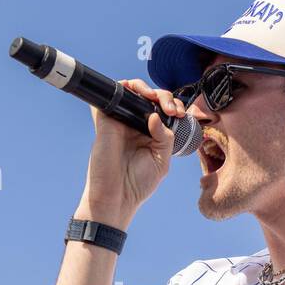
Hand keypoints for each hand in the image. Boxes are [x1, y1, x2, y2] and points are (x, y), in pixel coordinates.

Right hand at [79, 78, 187, 227]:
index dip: (173, 105)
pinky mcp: (105, 121)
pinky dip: (121, 87)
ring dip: (144, 87)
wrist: (116, 197)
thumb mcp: (162, 161)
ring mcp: (120, 121)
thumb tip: (156, 115)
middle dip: (164, 96)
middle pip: (149, 97)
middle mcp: (135, 125)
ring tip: (153, 98)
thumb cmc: (138, 184)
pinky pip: (110, 96)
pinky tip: (136, 94)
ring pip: (130, 91)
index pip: (163, 110)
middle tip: (170, 109)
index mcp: (150, 134)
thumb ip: (165, 137)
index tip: (179, 114)